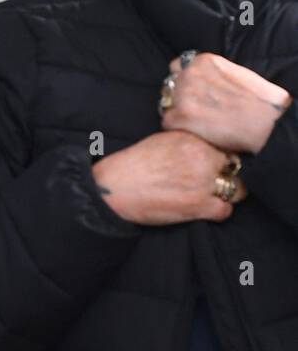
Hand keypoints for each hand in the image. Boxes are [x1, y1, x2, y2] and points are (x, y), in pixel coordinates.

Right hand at [91, 130, 245, 225]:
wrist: (114, 189)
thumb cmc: (133, 165)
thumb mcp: (162, 140)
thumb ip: (189, 141)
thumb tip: (209, 147)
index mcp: (192, 139)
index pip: (228, 146)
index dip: (224, 157)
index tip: (218, 163)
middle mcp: (201, 158)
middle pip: (236, 167)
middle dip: (228, 174)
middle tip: (215, 180)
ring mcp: (202, 183)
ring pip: (237, 190)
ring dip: (227, 193)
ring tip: (210, 194)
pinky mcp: (198, 206)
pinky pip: (225, 211)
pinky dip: (217, 211)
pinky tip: (202, 207)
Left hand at [162, 51, 291, 153]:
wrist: (267, 127)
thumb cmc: (261, 102)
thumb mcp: (239, 74)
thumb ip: (217, 72)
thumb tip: (207, 74)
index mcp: (203, 61)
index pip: (179, 66)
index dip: (185, 79)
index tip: (193, 90)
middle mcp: (187, 75)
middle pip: (171, 84)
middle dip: (180, 95)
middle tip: (196, 108)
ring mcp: (179, 96)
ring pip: (167, 102)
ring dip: (177, 110)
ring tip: (196, 121)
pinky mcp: (174, 118)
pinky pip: (168, 121)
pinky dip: (178, 127)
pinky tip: (195, 131)